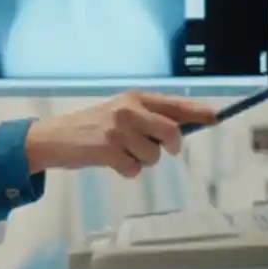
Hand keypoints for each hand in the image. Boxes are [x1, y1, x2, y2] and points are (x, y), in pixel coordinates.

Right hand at [24, 91, 216, 177]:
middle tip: (163, 151)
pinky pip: (134, 169)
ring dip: (142, 161)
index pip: (173, 104)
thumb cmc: (89, 127)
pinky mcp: (108, 149)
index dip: (197, 111)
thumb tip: (184, 130)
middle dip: (170, 146)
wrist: (52, 137)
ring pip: (153, 155)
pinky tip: (109, 161)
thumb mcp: (119, 113)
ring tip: (121, 153)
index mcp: (133, 98)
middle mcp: (128, 110)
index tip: (215, 117)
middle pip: (171, 132)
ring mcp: (118, 129)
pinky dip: (126, 171)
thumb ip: (148, 118)